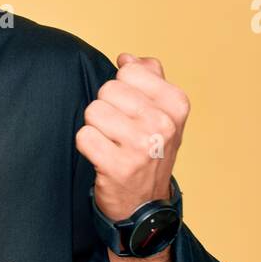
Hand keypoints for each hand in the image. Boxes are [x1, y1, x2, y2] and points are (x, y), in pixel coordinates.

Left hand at [75, 53, 188, 220]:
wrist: (146, 204)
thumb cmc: (150, 151)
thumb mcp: (163, 112)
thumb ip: (148, 77)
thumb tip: (126, 57)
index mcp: (176, 104)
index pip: (128, 71)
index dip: (122, 89)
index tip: (132, 111)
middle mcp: (163, 124)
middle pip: (107, 90)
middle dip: (106, 108)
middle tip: (119, 131)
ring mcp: (142, 146)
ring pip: (93, 111)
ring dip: (95, 128)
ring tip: (111, 144)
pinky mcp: (118, 166)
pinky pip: (84, 136)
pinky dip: (87, 146)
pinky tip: (102, 157)